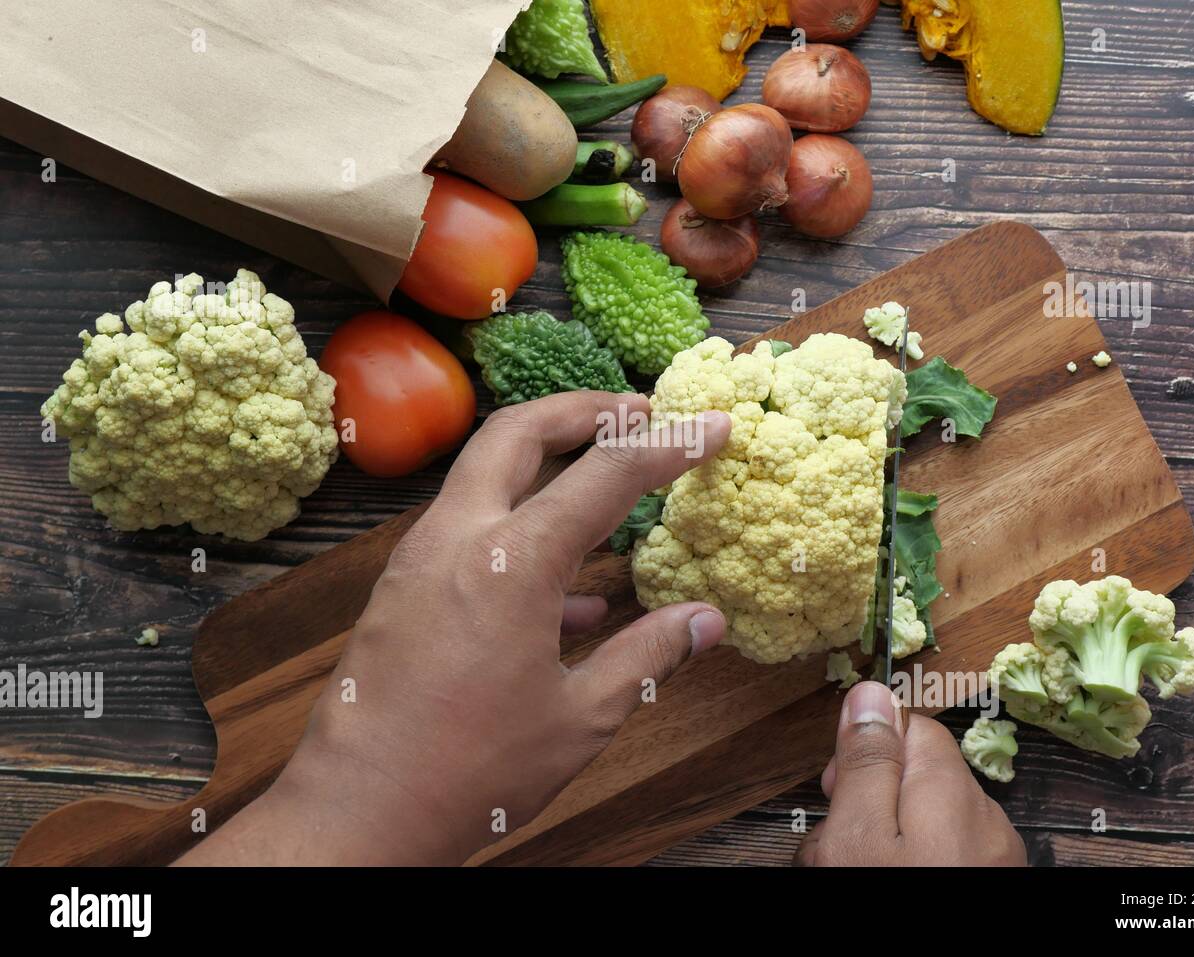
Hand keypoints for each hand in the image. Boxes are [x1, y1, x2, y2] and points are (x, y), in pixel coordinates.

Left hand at [180, 391, 730, 865]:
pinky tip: (569, 590)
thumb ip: (648, 656)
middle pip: (519, 432)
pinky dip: (517, 527)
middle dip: (583, 410)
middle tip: (638, 411)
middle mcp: (458, 539)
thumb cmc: (471, 772)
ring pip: (483, 473)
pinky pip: (467, 530)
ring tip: (605, 479)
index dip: (668, 446)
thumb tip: (706, 621)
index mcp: (512, 562)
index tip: (711, 428)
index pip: (606, 475)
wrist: (359, 813)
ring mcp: (420, 559)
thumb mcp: (580, 717)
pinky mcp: (402, 588)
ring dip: (545, 460)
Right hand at [794, 682, 1026, 866]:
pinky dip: (913, 860)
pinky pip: (947, 855)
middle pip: (919, 779)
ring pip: (929, 825)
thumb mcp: (858, 835)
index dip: (866, 752)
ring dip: (885, 837)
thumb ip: (866, 765)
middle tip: (833, 845)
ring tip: (847, 866)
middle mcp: (987, 820)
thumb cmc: (889, 899)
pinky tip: (881, 875)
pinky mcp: (991, 882)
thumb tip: (872, 691)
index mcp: (954, 792)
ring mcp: (996, 860)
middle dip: (870, 801)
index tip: (835, 791)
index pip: (912, 729)